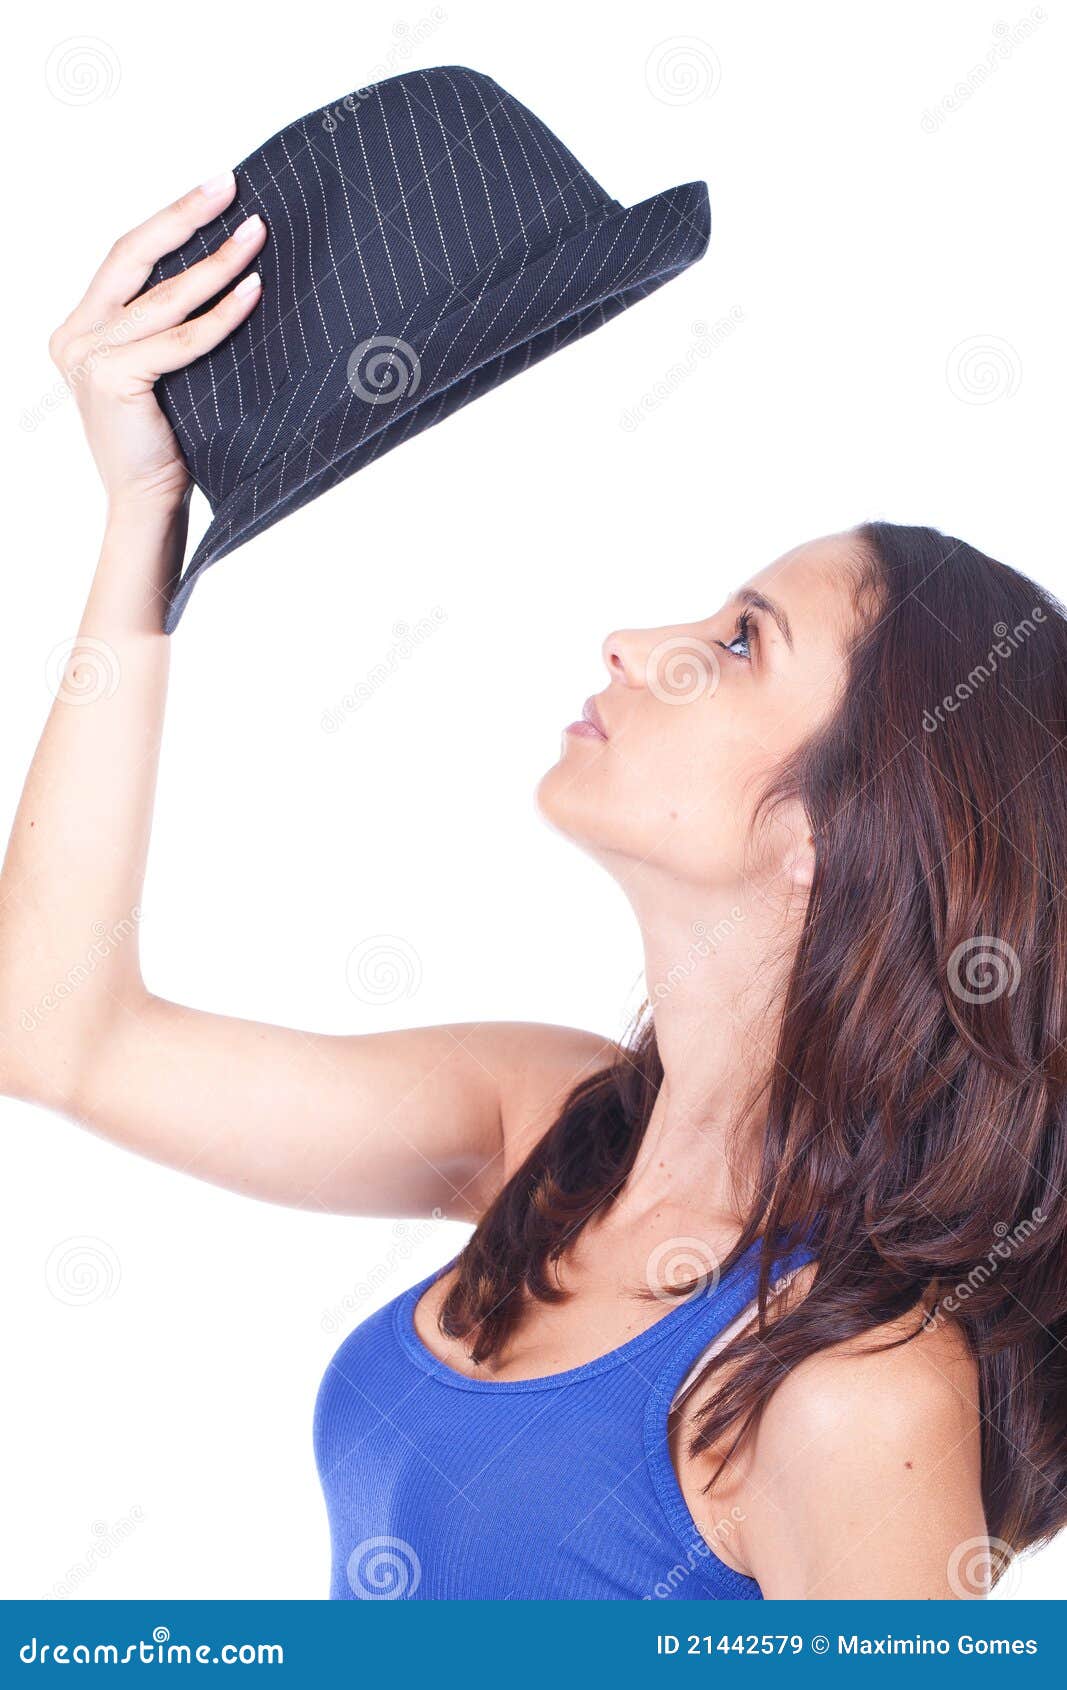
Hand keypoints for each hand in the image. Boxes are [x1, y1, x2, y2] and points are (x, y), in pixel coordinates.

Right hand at [48, 172, 266, 519]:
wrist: (148, 506)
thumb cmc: (167, 444)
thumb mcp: (162, 372)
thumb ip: (168, 325)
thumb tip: (228, 267)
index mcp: (79, 328)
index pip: (126, 258)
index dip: (170, 219)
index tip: (213, 188)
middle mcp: (74, 336)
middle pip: (133, 257)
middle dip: (184, 217)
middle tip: (230, 186)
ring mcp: (88, 357)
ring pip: (164, 298)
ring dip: (216, 262)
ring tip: (256, 235)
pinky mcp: (112, 378)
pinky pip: (180, 340)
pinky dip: (221, 315)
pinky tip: (253, 291)